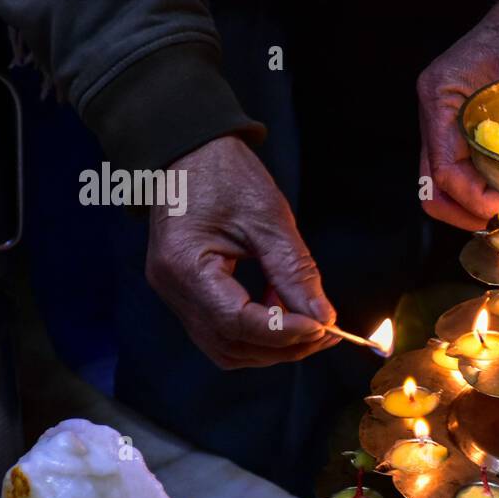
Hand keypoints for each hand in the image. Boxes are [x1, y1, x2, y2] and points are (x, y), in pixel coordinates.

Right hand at [146, 136, 338, 368]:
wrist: (189, 151)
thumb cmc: (224, 174)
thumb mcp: (268, 219)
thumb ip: (295, 272)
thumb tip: (323, 318)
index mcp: (185, 265)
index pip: (237, 323)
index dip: (284, 332)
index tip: (323, 328)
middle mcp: (172, 288)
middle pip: (232, 345)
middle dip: (283, 346)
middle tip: (326, 332)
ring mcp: (174, 294)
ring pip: (226, 346)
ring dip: (271, 344)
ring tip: (307, 320)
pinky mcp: (185, 293)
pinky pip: (221, 330)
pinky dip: (256, 331)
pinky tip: (281, 307)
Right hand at [416, 0, 498, 229]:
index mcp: (440, 97)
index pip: (445, 173)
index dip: (477, 200)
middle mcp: (432, 111)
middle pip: (432, 188)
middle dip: (466, 212)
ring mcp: (440, 119)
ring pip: (439, 184)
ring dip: (470, 205)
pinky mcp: (455, 125)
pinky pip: (455, 169)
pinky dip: (476, 188)